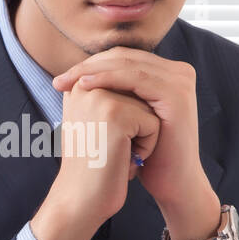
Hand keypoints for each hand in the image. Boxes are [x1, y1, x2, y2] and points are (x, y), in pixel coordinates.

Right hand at [29, 79, 159, 239]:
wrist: (81, 200)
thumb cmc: (93, 166)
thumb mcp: (95, 122)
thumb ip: (112, 96)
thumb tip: (139, 84)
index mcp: (79, 84)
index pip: (128, 87)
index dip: (129, 120)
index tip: (105, 141)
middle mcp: (86, 84)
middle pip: (140, 96)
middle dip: (136, 126)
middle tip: (110, 149)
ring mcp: (100, 96)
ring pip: (149, 109)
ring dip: (142, 136)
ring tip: (116, 153)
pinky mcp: (116, 113)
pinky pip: (154, 124)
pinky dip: (146, 147)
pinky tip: (122, 160)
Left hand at [53, 47, 206, 211]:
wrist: (172, 182)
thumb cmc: (147, 155)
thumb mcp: (130, 118)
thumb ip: (115, 93)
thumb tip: (76, 76)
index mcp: (168, 73)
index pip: (122, 58)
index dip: (90, 64)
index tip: (60, 79)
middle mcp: (178, 72)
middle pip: (124, 57)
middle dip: (88, 66)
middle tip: (59, 80)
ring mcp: (180, 81)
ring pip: (128, 64)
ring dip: (93, 70)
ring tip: (67, 81)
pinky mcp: (176, 94)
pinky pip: (135, 78)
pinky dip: (107, 78)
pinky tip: (85, 85)